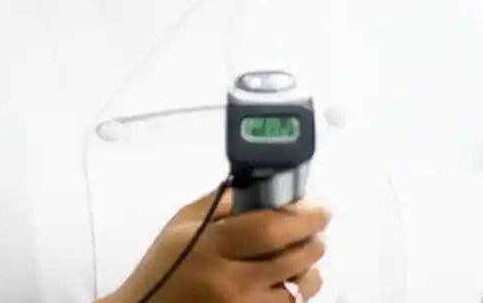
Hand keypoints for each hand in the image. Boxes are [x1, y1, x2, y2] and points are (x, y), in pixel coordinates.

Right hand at [104, 186, 329, 302]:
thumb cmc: (163, 265)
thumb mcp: (182, 223)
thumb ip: (221, 203)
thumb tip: (266, 190)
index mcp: (211, 246)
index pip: (270, 228)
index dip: (303, 217)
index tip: (320, 208)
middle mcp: (231, 282)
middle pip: (292, 259)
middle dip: (313, 240)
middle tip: (315, 230)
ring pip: (298, 290)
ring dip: (308, 270)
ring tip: (302, 257)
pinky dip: (296, 293)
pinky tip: (287, 282)